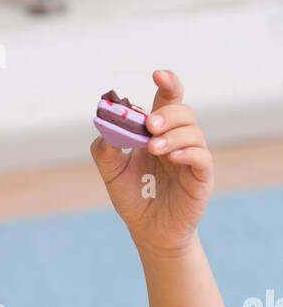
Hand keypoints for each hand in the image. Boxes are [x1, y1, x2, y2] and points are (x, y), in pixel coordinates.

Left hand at [91, 69, 213, 253]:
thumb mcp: (112, 173)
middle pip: (183, 112)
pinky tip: (172, 157)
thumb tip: (104, 125)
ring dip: (173, 135)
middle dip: (167, 114)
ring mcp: (192, 158)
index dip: (168, 83)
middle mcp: (178, 140)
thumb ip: (105, 150)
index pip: (169, 99)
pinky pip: (201, 158)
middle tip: (149, 125)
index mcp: (159, 132)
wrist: (148, 232)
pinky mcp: (201, 178)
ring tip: (153, 148)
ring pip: (193, 133)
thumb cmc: (134, 197)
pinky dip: (188, 153)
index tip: (157, 74)